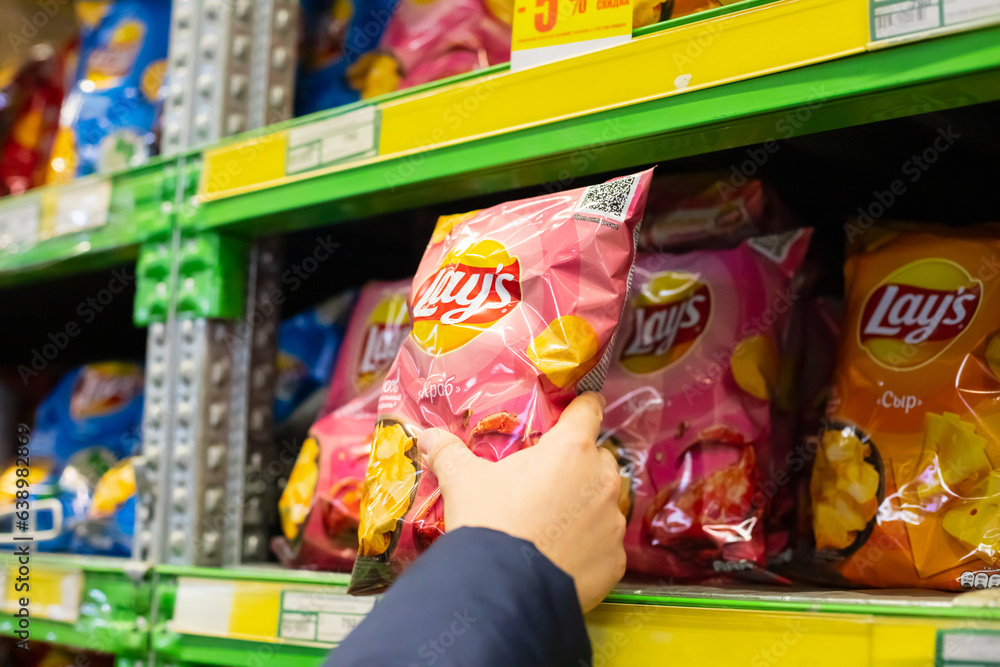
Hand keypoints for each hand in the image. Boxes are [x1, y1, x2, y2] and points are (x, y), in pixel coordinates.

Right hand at [418, 392, 626, 611]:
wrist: (505, 591)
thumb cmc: (489, 523)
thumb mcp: (463, 481)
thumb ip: (449, 452)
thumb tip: (428, 436)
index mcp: (571, 449)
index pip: (589, 409)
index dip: (582, 407)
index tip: (575, 411)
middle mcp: (601, 480)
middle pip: (599, 457)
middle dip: (580, 463)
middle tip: (549, 478)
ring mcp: (612, 521)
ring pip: (606, 500)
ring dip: (587, 503)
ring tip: (554, 520)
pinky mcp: (616, 559)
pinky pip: (607, 541)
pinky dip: (590, 543)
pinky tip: (563, 553)